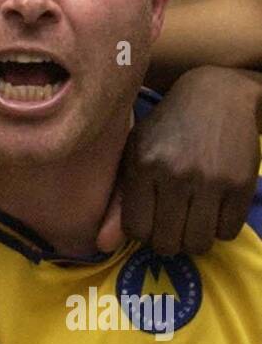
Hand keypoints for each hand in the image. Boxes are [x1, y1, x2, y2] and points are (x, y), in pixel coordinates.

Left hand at [97, 67, 261, 254]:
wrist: (217, 96)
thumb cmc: (167, 129)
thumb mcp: (135, 154)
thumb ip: (118, 201)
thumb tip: (103, 247)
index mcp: (142, 165)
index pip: (137, 230)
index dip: (143, 232)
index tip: (150, 218)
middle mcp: (175, 174)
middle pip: (168, 244)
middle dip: (168, 240)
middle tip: (173, 222)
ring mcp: (210, 180)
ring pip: (198, 244)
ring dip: (194, 240)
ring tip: (193, 219)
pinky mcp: (240, 184)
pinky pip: (228, 233)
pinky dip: (220, 229)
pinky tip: (214, 209)